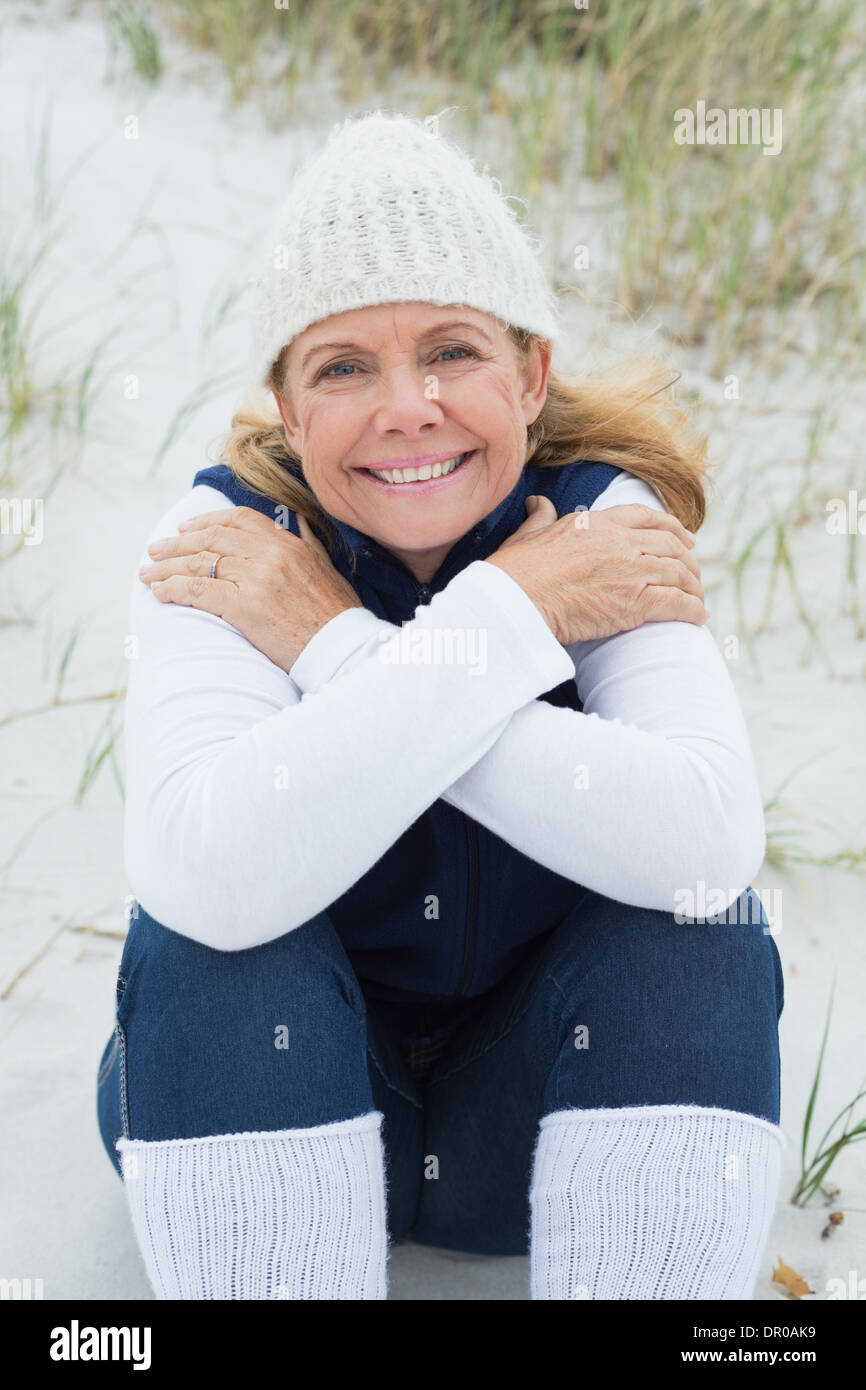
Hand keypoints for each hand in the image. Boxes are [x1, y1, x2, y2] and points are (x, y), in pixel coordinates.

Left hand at [138, 506, 363, 671]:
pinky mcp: (244, 606)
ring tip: (148, 573)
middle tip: (155, 550)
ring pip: (199, 564)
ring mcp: (255, 579)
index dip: (206, 521)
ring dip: (167, 568)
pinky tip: (159, 593)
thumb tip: (298, 523)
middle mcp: (269, 554)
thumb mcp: (326, 566)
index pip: (237, 519)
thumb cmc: (336, 613)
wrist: (341, 647)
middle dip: (177, 544)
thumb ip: (306, 542)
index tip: (185, 528)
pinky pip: (199, 591)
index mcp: (287, 543)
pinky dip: (174, 590)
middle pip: (211, 539)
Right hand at [484, 495, 705, 644]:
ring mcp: (632, 571)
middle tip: (694, 574)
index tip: (686, 538)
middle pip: (670, 545)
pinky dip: (692, 610)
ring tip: (697, 599)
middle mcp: (621, 542)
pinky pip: (677, 603)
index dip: (672, 527)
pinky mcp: (636, 602)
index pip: (646, 517)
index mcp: (597, 522)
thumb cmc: (515, 573)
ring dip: (693, 588)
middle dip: (688, 560)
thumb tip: (537, 503)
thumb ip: (540, 517)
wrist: (516, 602)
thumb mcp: (527, 534)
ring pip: (678, 574)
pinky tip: (697, 617)